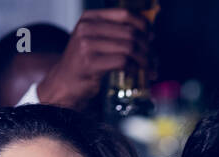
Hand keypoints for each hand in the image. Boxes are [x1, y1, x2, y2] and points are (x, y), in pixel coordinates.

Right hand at [36, 9, 151, 110]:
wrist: (65, 81)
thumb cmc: (85, 61)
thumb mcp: (96, 39)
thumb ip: (116, 32)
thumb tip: (149, 32)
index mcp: (90, 17)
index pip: (124, 14)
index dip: (143, 25)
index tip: (151, 36)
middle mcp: (87, 27)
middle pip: (130, 32)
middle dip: (147, 47)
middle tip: (153, 58)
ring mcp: (87, 44)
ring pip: (129, 47)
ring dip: (144, 60)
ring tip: (150, 68)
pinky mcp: (90, 62)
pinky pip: (123, 62)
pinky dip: (135, 68)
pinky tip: (137, 73)